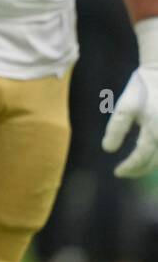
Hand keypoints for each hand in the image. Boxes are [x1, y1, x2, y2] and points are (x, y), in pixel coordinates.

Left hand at [102, 62, 157, 178]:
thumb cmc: (142, 88)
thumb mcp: (125, 107)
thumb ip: (117, 129)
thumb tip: (108, 149)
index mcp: (154, 131)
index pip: (141, 157)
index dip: (129, 167)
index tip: (117, 172)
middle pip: (155, 161)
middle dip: (140, 169)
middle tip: (126, 172)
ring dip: (152, 164)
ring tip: (138, 167)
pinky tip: (151, 155)